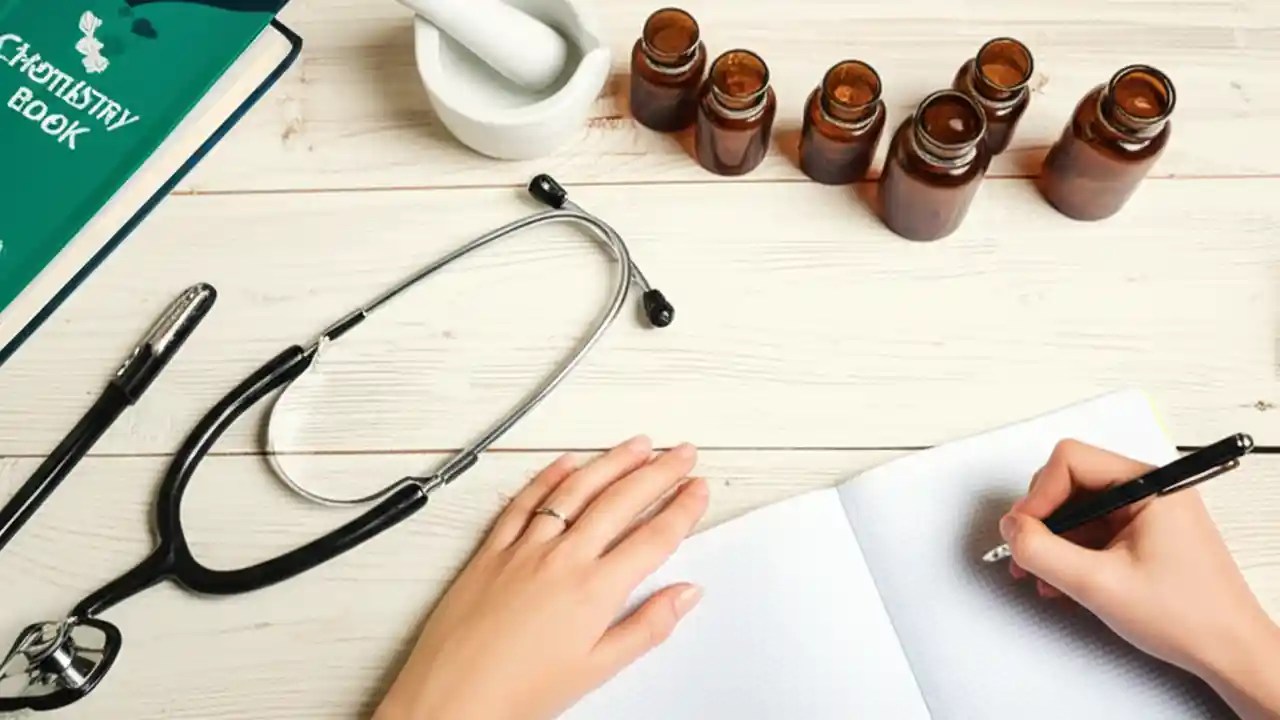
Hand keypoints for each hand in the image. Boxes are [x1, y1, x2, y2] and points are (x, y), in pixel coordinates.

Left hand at [375, 436, 707, 719]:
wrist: (451, 698)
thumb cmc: (518, 692)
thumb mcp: (597, 669)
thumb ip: (647, 626)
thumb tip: (684, 595)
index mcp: (594, 591)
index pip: (653, 538)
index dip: (681, 508)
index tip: (697, 490)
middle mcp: (562, 559)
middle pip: (621, 501)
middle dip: (658, 472)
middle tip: (681, 454)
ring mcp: (524, 549)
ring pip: (576, 490)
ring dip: (612, 462)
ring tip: (637, 445)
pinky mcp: (491, 550)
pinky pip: (524, 502)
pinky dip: (548, 476)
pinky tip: (567, 462)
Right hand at [999, 440, 1279, 718]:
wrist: (1229, 653)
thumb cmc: (1184, 617)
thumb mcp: (1098, 584)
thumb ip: (1043, 551)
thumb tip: (1011, 529)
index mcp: (1149, 485)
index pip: (1071, 461)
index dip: (1038, 495)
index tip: (1023, 534)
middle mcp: (1150, 490)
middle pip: (1071, 482)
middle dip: (1042, 520)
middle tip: (1026, 556)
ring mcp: (1148, 512)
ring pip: (1079, 508)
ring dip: (1054, 541)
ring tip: (1042, 577)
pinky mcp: (1145, 534)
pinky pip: (1095, 530)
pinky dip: (1072, 553)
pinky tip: (1064, 582)